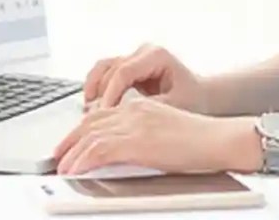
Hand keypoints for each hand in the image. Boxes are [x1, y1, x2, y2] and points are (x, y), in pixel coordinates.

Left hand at [53, 97, 259, 175]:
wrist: (220, 139)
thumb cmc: (203, 141)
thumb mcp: (166, 134)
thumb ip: (143, 137)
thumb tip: (123, 154)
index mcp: (142, 108)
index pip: (102, 116)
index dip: (81, 130)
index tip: (70, 144)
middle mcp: (135, 111)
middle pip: (91, 123)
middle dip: (70, 141)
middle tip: (58, 156)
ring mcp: (135, 124)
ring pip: (91, 137)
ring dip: (71, 154)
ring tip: (61, 168)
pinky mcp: (137, 141)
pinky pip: (99, 150)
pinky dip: (82, 161)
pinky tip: (74, 170)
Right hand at [83, 44, 208, 111]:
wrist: (201, 96)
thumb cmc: (193, 99)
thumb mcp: (175, 106)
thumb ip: (150, 108)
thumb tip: (123, 116)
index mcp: (156, 55)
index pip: (124, 71)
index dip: (111, 93)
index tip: (104, 114)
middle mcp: (143, 52)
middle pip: (110, 68)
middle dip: (99, 94)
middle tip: (93, 118)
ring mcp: (134, 58)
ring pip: (102, 68)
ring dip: (93, 89)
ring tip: (88, 111)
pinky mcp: (127, 68)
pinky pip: (104, 74)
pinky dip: (96, 89)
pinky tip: (93, 107)